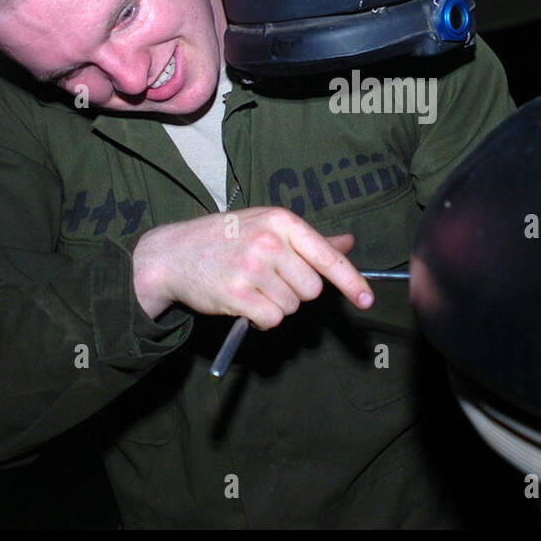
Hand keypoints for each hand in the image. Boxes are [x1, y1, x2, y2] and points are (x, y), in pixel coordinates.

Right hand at [131, 206, 372, 327]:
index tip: (367, 300)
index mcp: (282, 221)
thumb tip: (348, 243)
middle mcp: (269, 242)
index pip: (327, 256)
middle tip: (268, 279)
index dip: (351, 281)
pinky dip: (261, 319)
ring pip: (292, 306)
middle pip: (312, 289)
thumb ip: (309, 240)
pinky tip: (244, 303)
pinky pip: (271, 319)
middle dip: (295, 291)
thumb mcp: (267, 226)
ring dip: (276, 305)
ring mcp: (252, 268)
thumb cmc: (226, 238)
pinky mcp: (236, 295)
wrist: (172, 253)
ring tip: (251, 287)